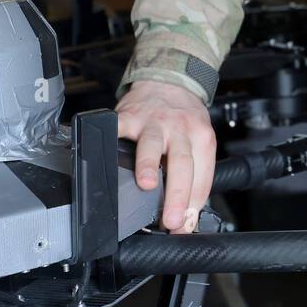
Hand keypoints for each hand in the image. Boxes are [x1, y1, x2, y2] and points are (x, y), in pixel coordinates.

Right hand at [115, 80, 216, 233]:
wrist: (171, 80)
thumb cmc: (185, 118)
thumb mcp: (200, 141)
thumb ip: (195, 176)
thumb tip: (186, 218)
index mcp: (202, 139)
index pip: (202, 176)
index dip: (193, 204)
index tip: (184, 225)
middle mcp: (180, 130)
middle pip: (182, 163)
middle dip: (177, 194)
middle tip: (172, 219)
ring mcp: (154, 122)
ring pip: (153, 144)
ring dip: (149, 165)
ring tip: (147, 185)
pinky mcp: (130, 115)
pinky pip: (118, 126)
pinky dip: (110, 139)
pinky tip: (103, 153)